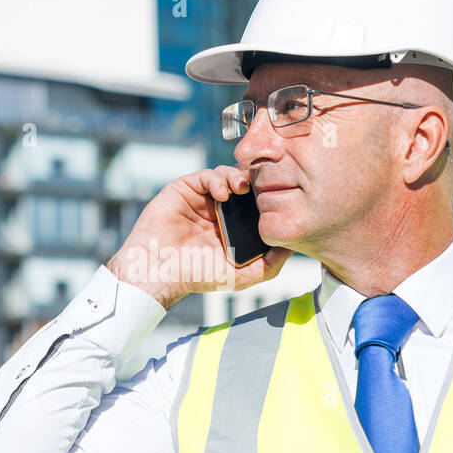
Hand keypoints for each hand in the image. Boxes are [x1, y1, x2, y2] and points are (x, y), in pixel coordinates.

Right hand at [106, 165, 293, 309]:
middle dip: (254, 183)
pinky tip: (222, 194)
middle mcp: (217, 211)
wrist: (159, 271)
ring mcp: (200, 199)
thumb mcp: (241, 276)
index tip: (278, 199)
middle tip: (262, 186)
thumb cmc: (196, 276)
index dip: (265, 199)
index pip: (253, 205)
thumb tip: (293, 249)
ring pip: (225, 176)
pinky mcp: (183, 190)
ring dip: (236, 177)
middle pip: (242, 185)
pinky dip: (216, 179)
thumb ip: (269, 266)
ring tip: (241, 188)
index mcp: (231, 228)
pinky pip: (205, 175)